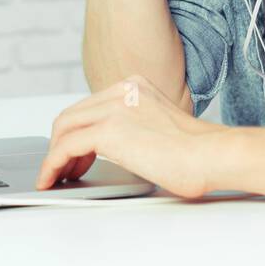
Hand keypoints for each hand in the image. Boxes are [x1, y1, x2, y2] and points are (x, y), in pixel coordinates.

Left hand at [35, 74, 222, 197]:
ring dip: (54, 155)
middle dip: (61, 143)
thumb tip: (119, 148)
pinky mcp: (108, 131)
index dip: (77, 132)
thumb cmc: (199, 152)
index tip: (75, 155)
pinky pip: (65, 147)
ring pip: (64, 128)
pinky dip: (52, 164)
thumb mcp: (161, 126)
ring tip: (56, 177)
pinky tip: (52, 179)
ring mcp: (114, 107)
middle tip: (62, 169)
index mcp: (135, 86)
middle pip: (72, 114)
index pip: (90, 106)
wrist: (212, 155)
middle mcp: (122, 90)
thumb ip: (136, 127)